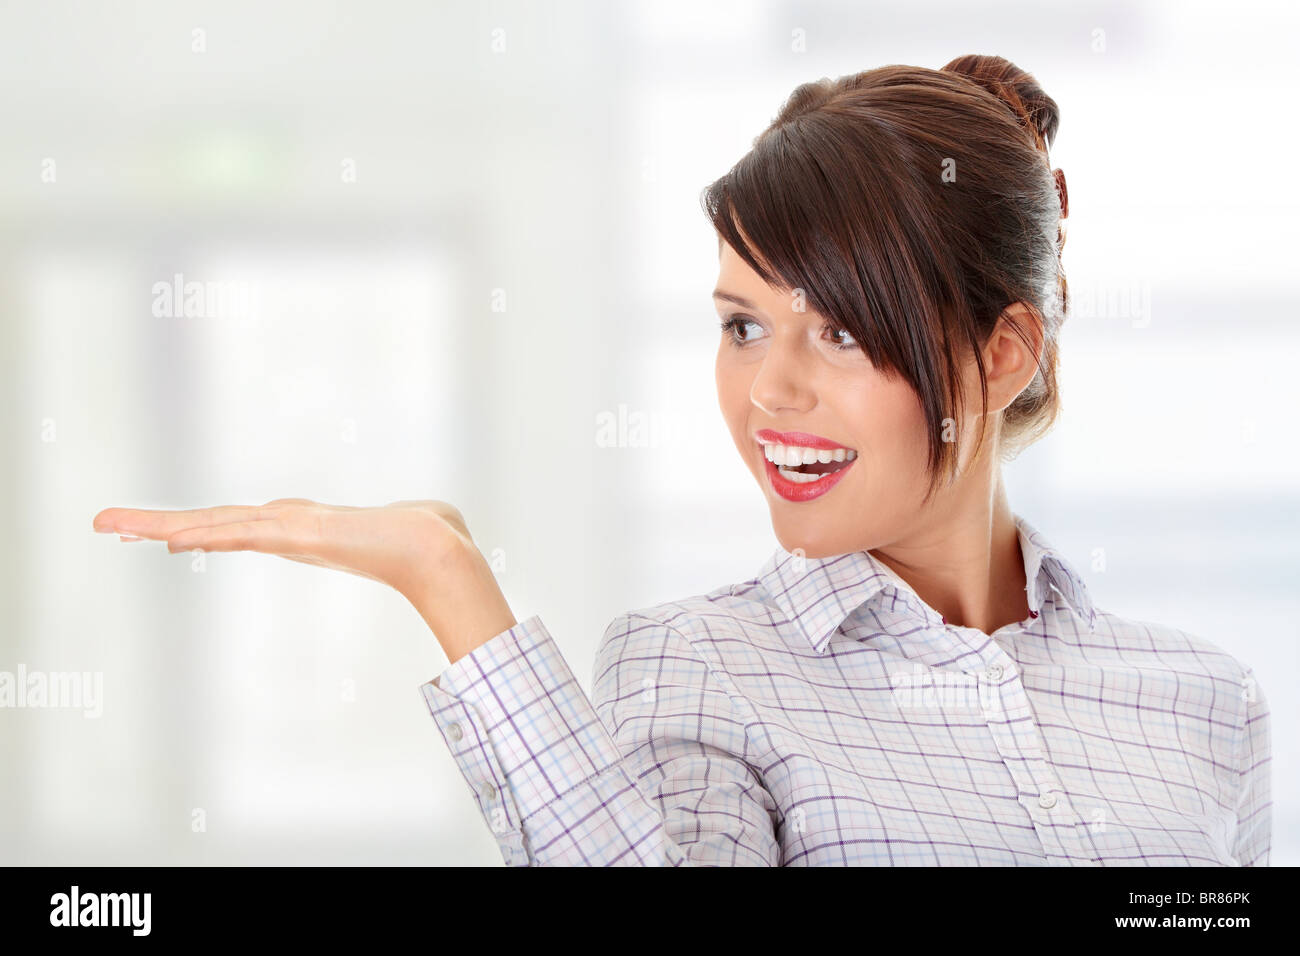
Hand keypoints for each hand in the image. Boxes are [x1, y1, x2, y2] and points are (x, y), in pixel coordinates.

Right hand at [91, 498, 517, 662]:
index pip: (237, 523)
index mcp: (302, 526)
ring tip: (114, 527)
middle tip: (104, 525)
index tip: (163, 533)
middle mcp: (286, 531)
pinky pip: (240, 532)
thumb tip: (437, 516)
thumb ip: (408, 515)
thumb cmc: (429, 531)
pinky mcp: (298, 536)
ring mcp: (288, 535)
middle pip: (210, 526)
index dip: (198, 526)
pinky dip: (207, 533)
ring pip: (213, 528)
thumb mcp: (404, 516)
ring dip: (162, 526)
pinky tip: (175, 538)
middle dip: (156, 527)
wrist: (439, 547)